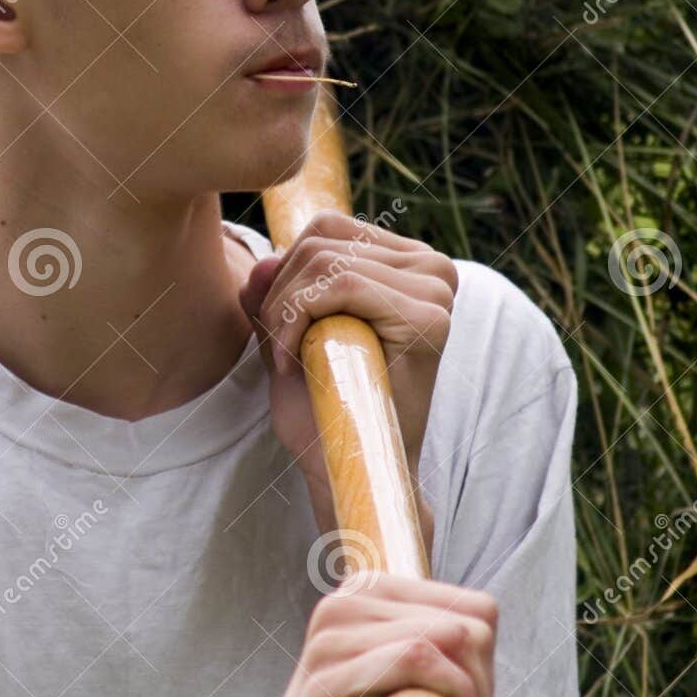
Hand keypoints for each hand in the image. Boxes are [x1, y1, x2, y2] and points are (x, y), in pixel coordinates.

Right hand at [222, 572, 497, 696]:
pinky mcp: (326, 682)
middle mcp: (346, 603)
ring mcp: (331, 638)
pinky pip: (413, 661)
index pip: (475, 608)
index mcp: (367, 598)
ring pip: (445, 637)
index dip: (489, 665)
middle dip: (485, 686)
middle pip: (468, 623)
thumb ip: (437, 662)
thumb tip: (483, 631)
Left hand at [238, 209, 457, 504]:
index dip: (284, 273)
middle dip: (278, 296)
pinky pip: (341, 284)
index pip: (326, 229)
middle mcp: (432, 268)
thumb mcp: (286, 336)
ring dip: (284, 311)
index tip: (277, 330)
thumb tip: (261, 260)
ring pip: (324, 261)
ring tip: (288, 359)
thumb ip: (273, 294)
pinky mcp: (429, 317)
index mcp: (408, 262)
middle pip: (320, 241)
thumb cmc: (324, 408)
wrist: (348, 468)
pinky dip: (298, 319)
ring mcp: (436, 290)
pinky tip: (295, 364)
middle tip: (278, 352)